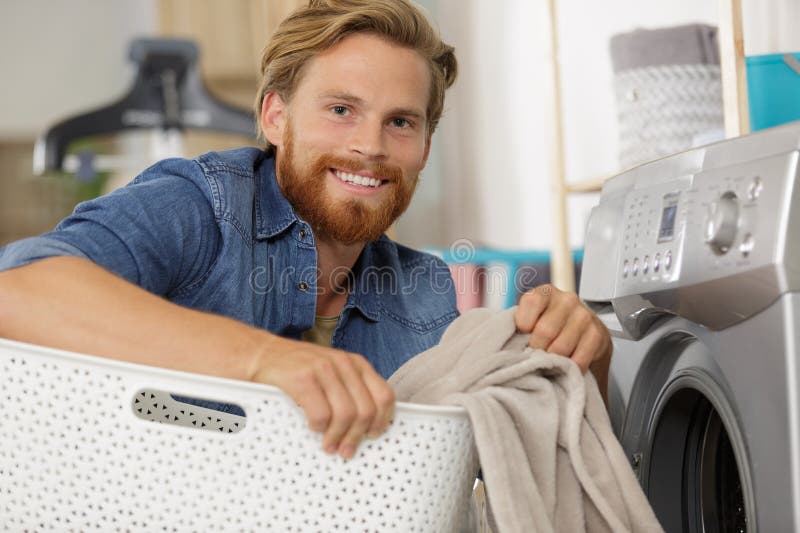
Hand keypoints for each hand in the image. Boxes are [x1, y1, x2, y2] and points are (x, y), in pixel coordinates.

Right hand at [250, 336, 394, 458]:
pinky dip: (319, 428)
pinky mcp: (303, 378)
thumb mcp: (332, 373)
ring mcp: (324, 369)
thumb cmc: (298, 369)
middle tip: (346, 450)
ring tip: (330, 446)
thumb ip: (350, 391)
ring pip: (346, 415)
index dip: (382, 420)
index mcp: (356, 363)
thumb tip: (367, 426)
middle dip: (358, 436)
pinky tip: (312, 427)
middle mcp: (344, 364)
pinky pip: (321, 414)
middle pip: (366, 410)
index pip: (384, 395)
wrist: (262, 354)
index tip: (372, 436)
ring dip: (338, 437)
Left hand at [514, 284, 611, 373]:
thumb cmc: (548, 329)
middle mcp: (567, 299)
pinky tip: (566, 366)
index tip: (523, 335)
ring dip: (552, 361)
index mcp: (546, 292)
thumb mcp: (531, 320)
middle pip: (544, 331)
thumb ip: (517, 325)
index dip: (523, 325)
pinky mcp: (598, 334)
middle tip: (536, 355)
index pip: (531, 302)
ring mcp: (584, 316)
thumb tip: (504, 345)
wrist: (582, 336)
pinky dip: (569, 368)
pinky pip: (578, 359)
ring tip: (550, 362)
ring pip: (560, 348)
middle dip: (536, 349)